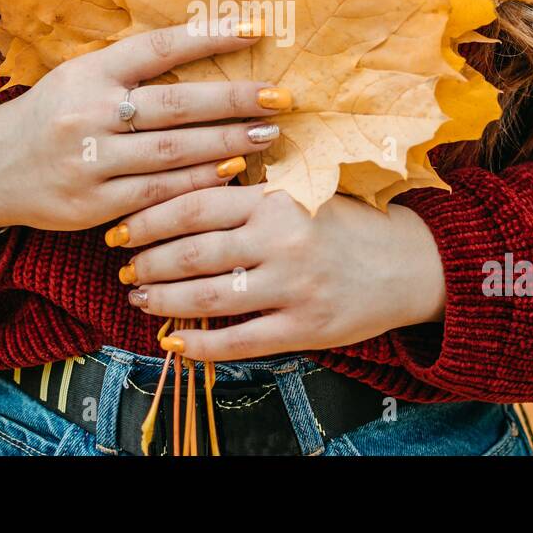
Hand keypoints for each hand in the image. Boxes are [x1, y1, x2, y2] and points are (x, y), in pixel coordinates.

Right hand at [0, 23, 290, 231]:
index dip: (210, 38)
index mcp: (89, 72)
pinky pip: (157, 192)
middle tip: (281, 98)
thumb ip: (133, 70)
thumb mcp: (80, 77)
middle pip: (176, 105)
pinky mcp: (91, 204)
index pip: (159, 48)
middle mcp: (88, 113)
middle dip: (235, 101)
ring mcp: (89, 160)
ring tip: (269, 135)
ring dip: (228, 143)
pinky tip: (232, 172)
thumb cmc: (52, 115)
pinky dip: (198, 183)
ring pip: (173, 152)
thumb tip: (207, 51)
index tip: (258, 31)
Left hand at [113, 186, 446, 360]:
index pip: (194, 205)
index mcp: (278, 198)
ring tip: (139, 296)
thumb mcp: (302, 189)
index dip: (149, 219)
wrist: (411, 263)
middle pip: (192, 253)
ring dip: (163, 300)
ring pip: (207, 298)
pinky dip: (199, 346)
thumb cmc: (346, 221)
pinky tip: (173, 342)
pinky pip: (239, 342)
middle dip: (147, 262)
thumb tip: (177, 186)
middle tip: (122, 266)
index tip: (121, 228)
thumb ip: (248, 189)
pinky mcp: (304, 328)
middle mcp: (283, 241)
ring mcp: (294, 288)